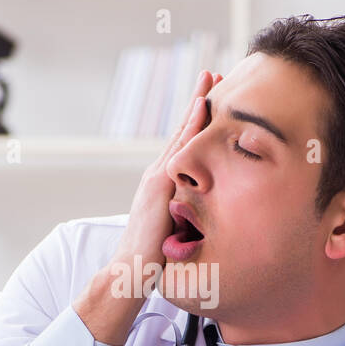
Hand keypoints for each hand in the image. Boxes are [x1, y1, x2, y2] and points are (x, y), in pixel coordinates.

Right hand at [110, 69, 221, 277]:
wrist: (132, 269)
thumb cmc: (154, 257)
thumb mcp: (176, 229)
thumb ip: (187, 214)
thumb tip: (207, 214)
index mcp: (164, 184)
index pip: (185, 145)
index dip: (198, 121)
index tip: (212, 99)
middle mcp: (158, 174)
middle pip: (182, 130)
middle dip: (197, 101)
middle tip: (212, 75)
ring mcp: (157, 177)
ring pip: (182, 132)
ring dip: (196, 103)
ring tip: (209, 79)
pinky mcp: (159, 184)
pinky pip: (180, 148)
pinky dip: (191, 125)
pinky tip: (202, 106)